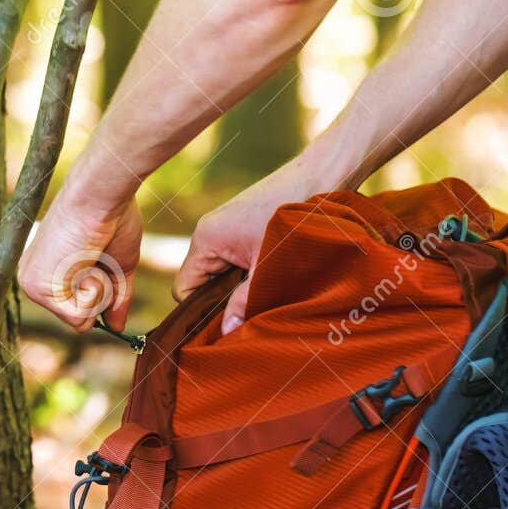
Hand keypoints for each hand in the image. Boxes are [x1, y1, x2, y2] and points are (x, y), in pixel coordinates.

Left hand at [17, 187, 144, 331]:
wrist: (100, 195)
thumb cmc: (112, 219)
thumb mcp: (118, 266)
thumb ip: (115, 298)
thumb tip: (117, 327)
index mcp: (48, 272)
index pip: (80, 309)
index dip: (103, 291)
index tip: (100, 257)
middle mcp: (34, 280)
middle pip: (80, 320)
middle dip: (102, 292)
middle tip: (97, 256)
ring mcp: (31, 285)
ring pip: (80, 322)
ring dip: (99, 290)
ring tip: (91, 255)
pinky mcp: (35, 288)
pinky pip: (79, 318)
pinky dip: (94, 292)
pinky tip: (86, 261)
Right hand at [176, 159, 329, 332]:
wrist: (323, 175)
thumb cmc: (294, 217)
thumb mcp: (268, 268)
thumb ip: (245, 302)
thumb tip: (226, 333)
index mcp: (205, 240)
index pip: (184, 290)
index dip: (201, 311)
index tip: (227, 321)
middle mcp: (208, 231)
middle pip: (201, 282)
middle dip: (223, 299)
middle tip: (250, 310)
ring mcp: (224, 226)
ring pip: (220, 272)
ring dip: (239, 285)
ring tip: (265, 288)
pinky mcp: (241, 223)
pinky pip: (233, 258)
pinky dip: (249, 270)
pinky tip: (271, 271)